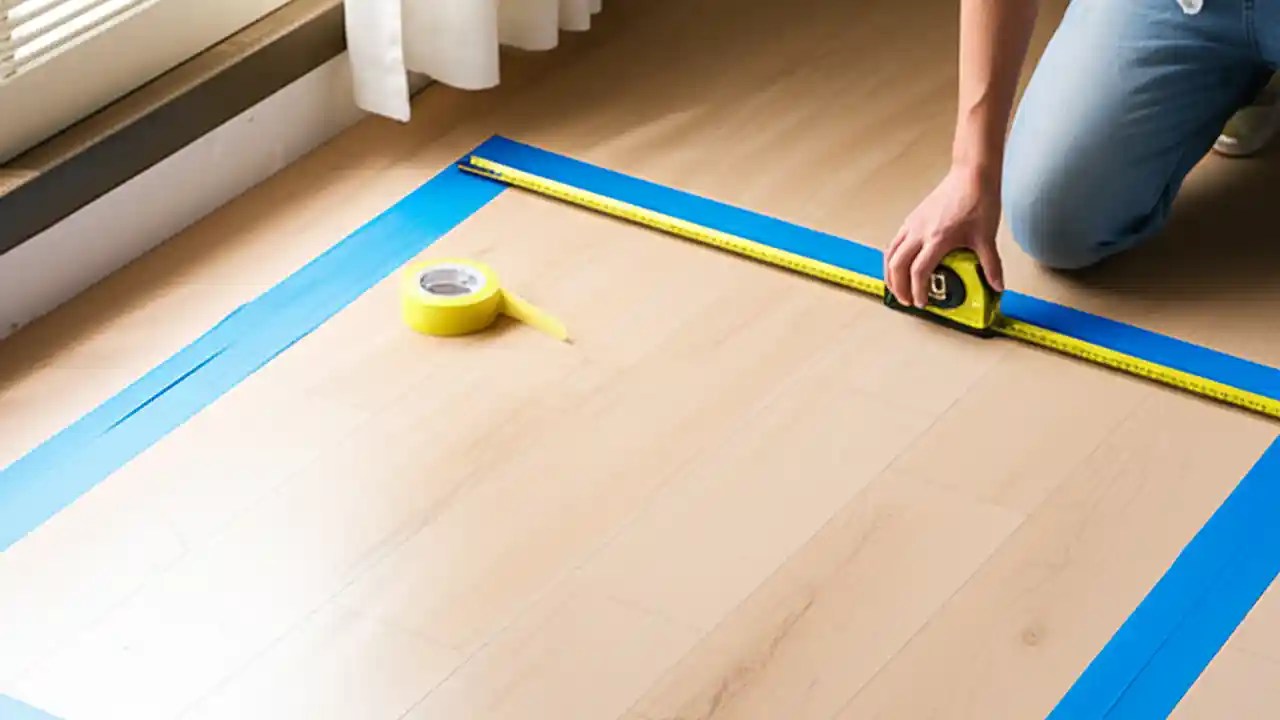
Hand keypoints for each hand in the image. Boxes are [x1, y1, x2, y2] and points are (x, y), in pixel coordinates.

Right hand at [885, 164, 1003, 307]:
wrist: (972, 174)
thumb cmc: (978, 200)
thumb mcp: (987, 236)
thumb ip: (991, 264)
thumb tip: (997, 285)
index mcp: (938, 238)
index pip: (919, 271)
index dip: (917, 290)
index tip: (922, 302)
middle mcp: (920, 232)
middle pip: (897, 265)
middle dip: (898, 286)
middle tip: (906, 300)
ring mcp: (913, 224)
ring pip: (891, 253)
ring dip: (890, 273)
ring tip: (896, 286)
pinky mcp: (912, 218)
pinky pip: (895, 242)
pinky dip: (893, 257)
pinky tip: (900, 264)